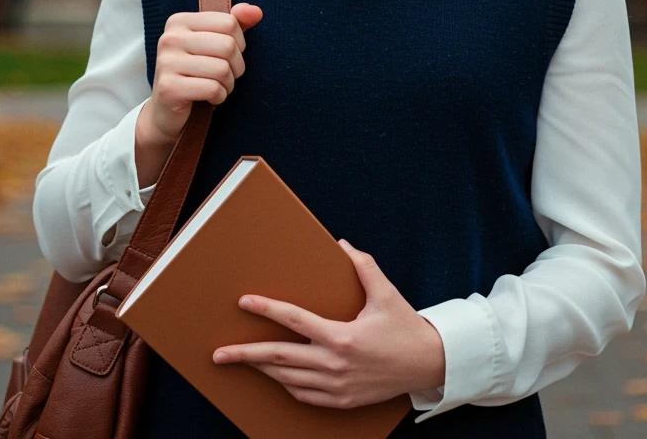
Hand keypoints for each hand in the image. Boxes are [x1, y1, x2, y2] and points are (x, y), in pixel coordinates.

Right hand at [143, 3, 263, 143]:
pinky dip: (219, 97)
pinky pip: (213, 89)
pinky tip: (209, 98)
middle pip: (227, 45)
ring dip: (228, 83)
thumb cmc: (197, 72)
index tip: (226, 55)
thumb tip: (256, 11)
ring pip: (222, 69)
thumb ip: (236, 23)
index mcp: (179, 21)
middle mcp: (170, 38)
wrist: (168, 109)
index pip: (229, 22)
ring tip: (217, 86)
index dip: (238, 43)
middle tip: (225, 75)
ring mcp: (166, 63)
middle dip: (236, 66)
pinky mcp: (169, 88)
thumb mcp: (215, 43)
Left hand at [212, 240, 445, 408]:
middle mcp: (335, 365)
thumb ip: (364, 266)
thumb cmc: (405, 327)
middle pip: (279, 358)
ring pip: (287, 379)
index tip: (244, 302)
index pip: (294, 321)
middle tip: (218, 353)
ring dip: (261, 370)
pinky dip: (285, 384)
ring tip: (240, 361)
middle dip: (245, 355)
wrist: (428, 365)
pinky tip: (275, 375)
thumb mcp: (386, 293)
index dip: (267, 310)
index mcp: (342, 337)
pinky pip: (303, 395)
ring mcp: (336, 387)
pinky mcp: (341, 401)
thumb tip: (342, 244)